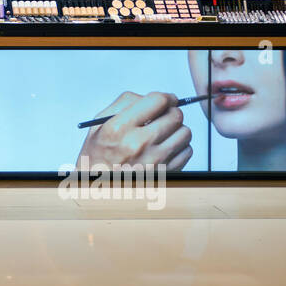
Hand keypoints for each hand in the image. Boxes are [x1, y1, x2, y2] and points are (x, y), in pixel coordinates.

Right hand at [77, 91, 193, 169]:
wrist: (98, 189)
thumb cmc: (98, 155)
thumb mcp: (99, 124)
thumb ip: (124, 104)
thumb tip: (151, 97)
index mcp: (119, 128)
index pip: (158, 101)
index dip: (166, 97)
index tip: (167, 100)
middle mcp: (137, 144)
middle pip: (175, 116)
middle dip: (172, 112)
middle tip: (165, 117)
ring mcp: (154, 161)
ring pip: (185, 133)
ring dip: (178, 130)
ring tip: (165, 134)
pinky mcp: (165, 173)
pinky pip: (187, 151)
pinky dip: (181, 147)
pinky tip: (167, 148)